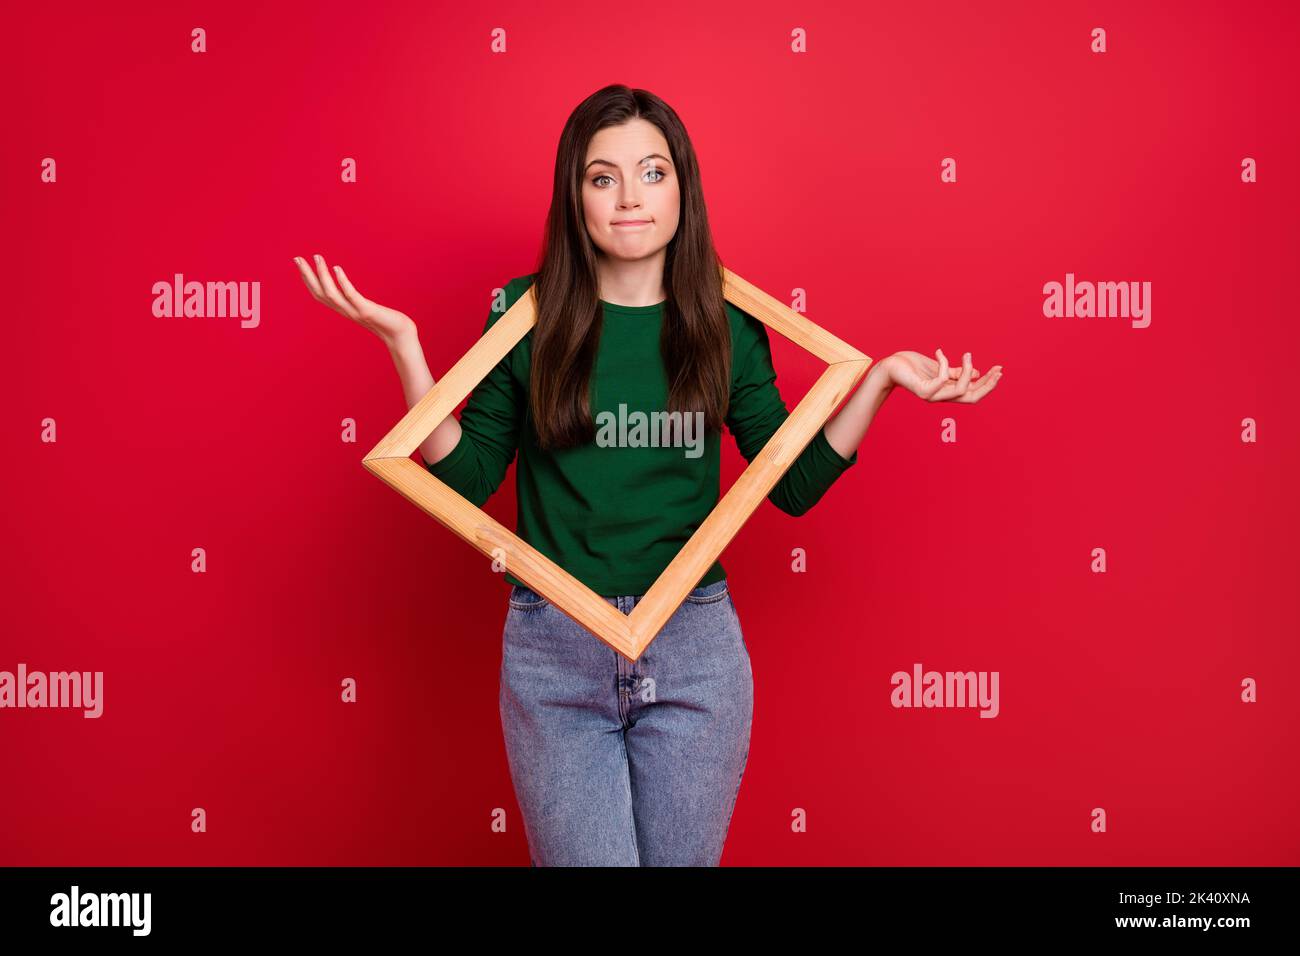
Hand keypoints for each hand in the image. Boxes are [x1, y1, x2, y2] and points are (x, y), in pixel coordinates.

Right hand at [293, 253, 415, 347]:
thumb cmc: (388, 322)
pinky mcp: (366, 310)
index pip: (320, 295)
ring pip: (331, 294)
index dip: (308, 281)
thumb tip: (352, 293)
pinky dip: (342, 281)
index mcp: (344, 310)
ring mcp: (355, 312)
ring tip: (317, 257)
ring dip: (322, 275)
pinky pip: (350, 295)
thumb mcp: (367, 309)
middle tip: (297, 258)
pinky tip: (336, 268)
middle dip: (307, 276)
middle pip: (320, 293)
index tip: (300, 264)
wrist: (401, 336)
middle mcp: (345, 311)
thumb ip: (358, 303)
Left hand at [885, 349, 1002, 402]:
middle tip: (997, 368)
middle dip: (987, 384)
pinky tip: (939, 352)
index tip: (999, 369)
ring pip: (961, 390)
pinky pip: (942, 378)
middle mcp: (941, 397)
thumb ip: (957, 372)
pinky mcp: (922, 390)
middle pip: (971, 397)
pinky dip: (945, 363)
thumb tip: (978, 372)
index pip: (973, 394)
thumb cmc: (913, 367)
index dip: (988, 384)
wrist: (890, 367)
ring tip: (967, 355)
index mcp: (946, 392)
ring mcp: (932, 396)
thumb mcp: (939, 368)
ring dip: (968, 371)